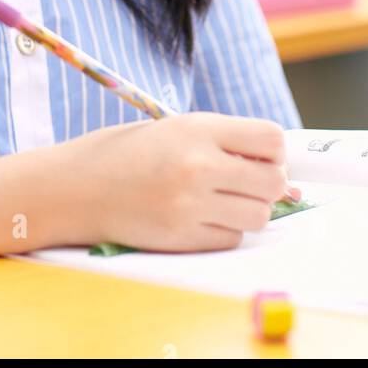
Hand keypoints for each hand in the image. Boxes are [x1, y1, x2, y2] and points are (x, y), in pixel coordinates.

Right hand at [74, 111, 293, 251]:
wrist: (78, 187)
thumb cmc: (131, 153)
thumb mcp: (177, 130)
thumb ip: (228, 145)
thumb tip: (288, 181)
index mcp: (197, 129)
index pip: (271, 139)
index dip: (273, 151)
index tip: (258, 156)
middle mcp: (197, 165)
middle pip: (273, 182)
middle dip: (266, 184)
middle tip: (242, 181)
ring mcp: (189, 205)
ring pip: (258, 215)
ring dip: (247, 210)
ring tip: (218, 199)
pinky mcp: (181, 238)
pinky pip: (231, 239)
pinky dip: (223, 230)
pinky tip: (197, 216)